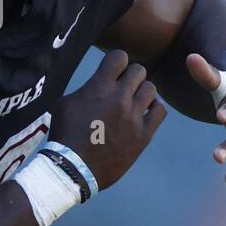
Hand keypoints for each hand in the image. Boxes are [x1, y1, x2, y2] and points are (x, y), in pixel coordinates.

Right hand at [49, 50, 168, 189]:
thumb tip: (95, 85)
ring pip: (151, 88)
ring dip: (142, 91)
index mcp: (100, 87)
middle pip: (139, 70)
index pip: (119, 57)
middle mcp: (120, 97)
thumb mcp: (65, 103)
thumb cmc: (65, 134)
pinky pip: (161, 111)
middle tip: (123, 86)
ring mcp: (135, 116)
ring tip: (134, 100)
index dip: (117, 61)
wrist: (75, 167)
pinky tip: (146, 112)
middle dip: (130, 75)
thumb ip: (84, 89)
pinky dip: (154, 107)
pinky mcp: (144, 134)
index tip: (113, 70)